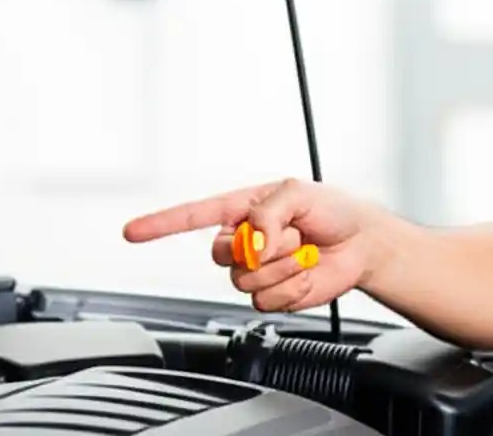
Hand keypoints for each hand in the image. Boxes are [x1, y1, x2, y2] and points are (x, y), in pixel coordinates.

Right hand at [122, 178, 375, 312]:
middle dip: (259, 246)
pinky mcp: (272, 295)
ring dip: (282, 266)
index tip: (132, 231)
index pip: (193, 216)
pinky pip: (265, 300)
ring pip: (244, 280)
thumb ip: (268, 212)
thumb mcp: (299, 192)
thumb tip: (252, 241)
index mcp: (244, 210)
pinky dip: (292, 287)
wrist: (360, 243)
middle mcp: (244, 241)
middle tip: (292, 235)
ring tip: (305, 251)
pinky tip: (307, 272)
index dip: (160, 224)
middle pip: (220, 254)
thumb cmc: (332, 210)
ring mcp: (256, 270)